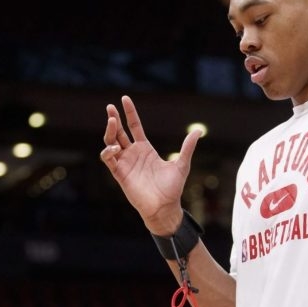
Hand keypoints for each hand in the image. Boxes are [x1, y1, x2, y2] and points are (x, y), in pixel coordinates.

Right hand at [100, 95, 202, 234]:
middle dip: (114, 119)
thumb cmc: (173, 188)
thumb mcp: (182, 164)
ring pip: (111, 142)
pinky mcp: (120, 174)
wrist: (165, 207)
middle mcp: (133, 154)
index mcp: (145, 149)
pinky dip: (108, 151)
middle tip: (110, 107)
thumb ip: (187, 147)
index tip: (125, 99)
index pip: (134, 126)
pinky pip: (109, 160)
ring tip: (112, 121)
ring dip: (109, 132)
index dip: (129, 113)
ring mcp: (125, 163)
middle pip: (119, 132)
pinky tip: (115, 147)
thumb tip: (198, 130)